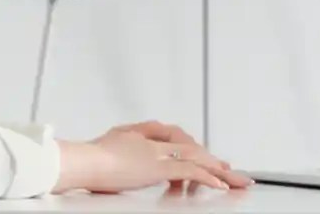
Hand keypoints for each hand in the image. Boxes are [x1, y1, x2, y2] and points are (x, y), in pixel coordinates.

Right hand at [51, 121, 252, 194]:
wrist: (84, 160)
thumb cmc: (91, 156)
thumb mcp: (113, 143)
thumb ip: (128, 141)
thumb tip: (134, 148)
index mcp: (146, 135)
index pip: (180, 140)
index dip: (198, 150)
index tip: (211, 161)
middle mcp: (156, 141)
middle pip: (194, 148)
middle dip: (215, 162)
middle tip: (233, 172)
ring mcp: (159, 153)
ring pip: (198, 158)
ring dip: (219, 171)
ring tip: (236, 181)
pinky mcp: (158, 166)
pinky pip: (190, 170)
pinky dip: (208, 177)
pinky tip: (220, 184)